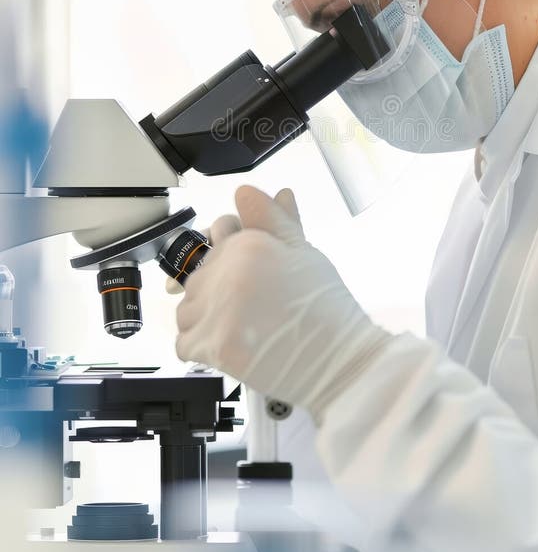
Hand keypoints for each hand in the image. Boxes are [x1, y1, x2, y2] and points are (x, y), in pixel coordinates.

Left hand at [175, 186, 389, 420]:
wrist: (338, 358)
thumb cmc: (325, 308)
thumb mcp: (302, 252)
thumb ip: (271, 220)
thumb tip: (248, 192)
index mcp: (248, 244)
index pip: (217, 234)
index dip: (232, 251)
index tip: (249, 270)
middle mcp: (227, 271)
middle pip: (200, 272)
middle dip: (219, 286)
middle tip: (253, 305)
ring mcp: (217, 310)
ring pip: (187, 307)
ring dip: (206, 317)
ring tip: (241, 326)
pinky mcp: (212, 346)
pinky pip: (184, 342)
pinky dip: (202, 346)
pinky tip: (230, 343)